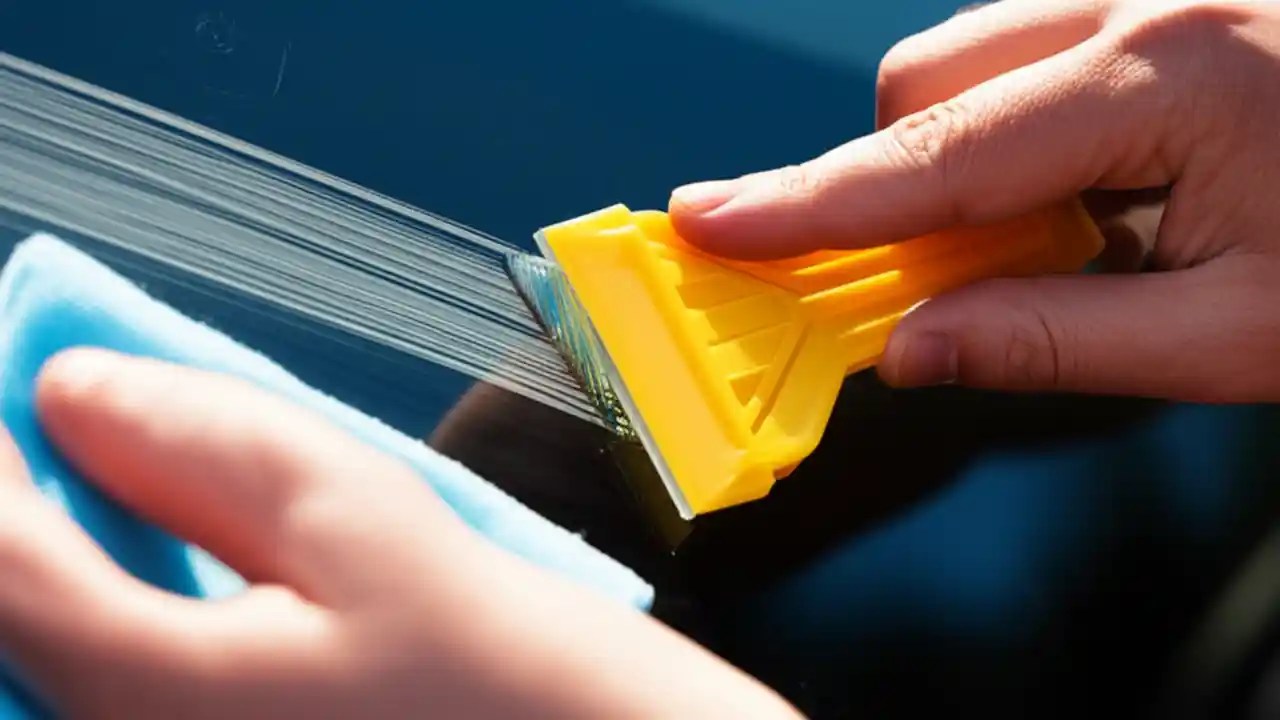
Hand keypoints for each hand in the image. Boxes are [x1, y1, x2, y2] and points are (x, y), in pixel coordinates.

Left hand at [0, 348, 798, 718]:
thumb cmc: (508, 678)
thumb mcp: (364, 524)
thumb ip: (209, 445)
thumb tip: (81, 390)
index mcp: (149, 692)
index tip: (17, 375)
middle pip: (19, 602)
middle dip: (33, 495)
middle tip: (72, 418)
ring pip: (63, 639)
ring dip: (66, 542)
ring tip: (115, 468)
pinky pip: (123, 669)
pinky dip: (114, 594)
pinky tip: (165, 549)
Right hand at [669, 0, 1279, 402]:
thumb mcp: (1243, 334)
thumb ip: (1057, 340)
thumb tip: (908, 350)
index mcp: (1169, 81)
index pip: (935, 161)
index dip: (805, 204)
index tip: (707, 225)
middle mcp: (1147, 4)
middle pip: (931, 79)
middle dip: (902, 183)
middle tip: (958, 278)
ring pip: (970, 54)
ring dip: (964, 155)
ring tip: (1070, 232)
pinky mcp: (1162, 4)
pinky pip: (1029, 47)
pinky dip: (1021, 128)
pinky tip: (1105, 182)